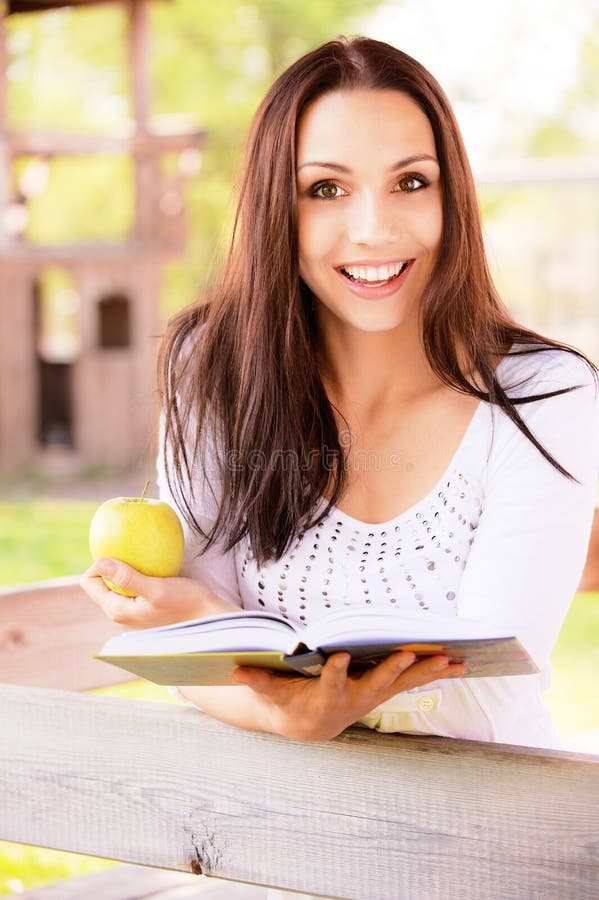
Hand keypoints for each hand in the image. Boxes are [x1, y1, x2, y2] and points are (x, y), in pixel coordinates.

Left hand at [80, 557, 238, 628]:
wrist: (208, 617)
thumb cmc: (185, 603)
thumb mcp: (157, 589)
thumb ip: (127, 577)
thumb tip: (100, 561)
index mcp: (117, 609)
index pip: (89, 581)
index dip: (99, 563)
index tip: (121, 552)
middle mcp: (120, 611)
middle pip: (100, 581)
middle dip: (110, 563)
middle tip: (132, 549)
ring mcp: (132, 609)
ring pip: (115, 581)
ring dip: (124, 566)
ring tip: (141, 554)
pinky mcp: (144, 603)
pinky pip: (130, 582)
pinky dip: (136, 570)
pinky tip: (151, 561)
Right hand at [233, 651, 466, 740]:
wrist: (309, 726)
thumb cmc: (287, 702)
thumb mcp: (269, 692)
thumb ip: (256, 680)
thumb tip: (232, 669)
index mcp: (324, 698)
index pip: (329, 683)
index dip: (333, 671)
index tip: (337, 655)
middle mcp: (354, 699)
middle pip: (376, 683)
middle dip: (393, 669)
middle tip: (408, 654)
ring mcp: (373, 696)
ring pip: (403, 683)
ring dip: (427, 671)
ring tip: (453, 660)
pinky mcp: (385, 690)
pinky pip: (413, 681)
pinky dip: (435, 671)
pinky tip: (459, 663)